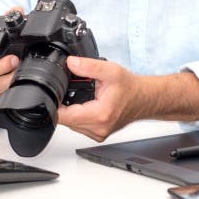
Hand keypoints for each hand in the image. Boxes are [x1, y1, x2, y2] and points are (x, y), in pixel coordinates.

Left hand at [57, 56, 198, 141]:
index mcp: (99, 115)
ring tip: (82, 96)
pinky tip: (86, 104)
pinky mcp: (98, 135)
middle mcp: (98, 128)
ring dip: (71, 111)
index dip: (55, 104)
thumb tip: (71, 63)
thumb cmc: (131, 88)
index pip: (63, 116)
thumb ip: (89, 66)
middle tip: (73, 90)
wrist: (144, 98)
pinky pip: (79, 126)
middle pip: (65, 120)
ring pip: (71, 124)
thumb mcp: (110, 70)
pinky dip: (78, 115)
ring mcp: (98, 134)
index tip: (55, 93)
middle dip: (64, 104)